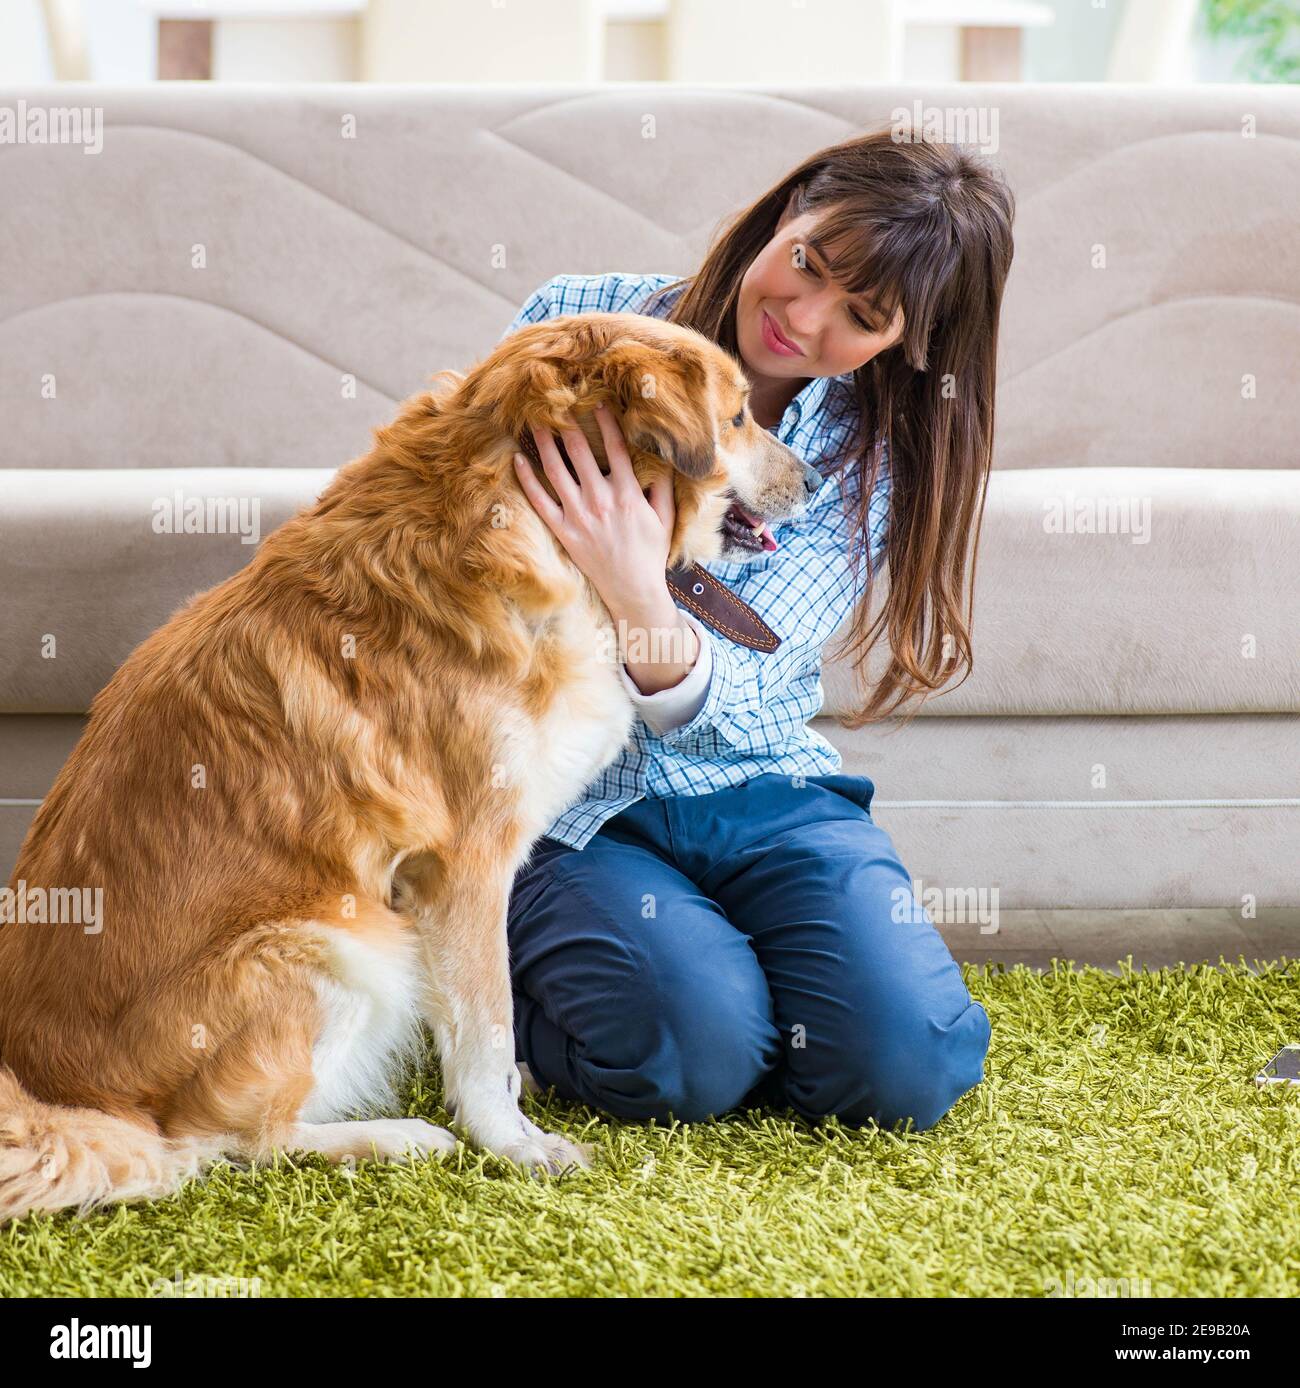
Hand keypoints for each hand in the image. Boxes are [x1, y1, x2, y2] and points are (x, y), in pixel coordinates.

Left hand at [512, 402, 674, 616]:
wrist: (632, 589)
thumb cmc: (650, 552)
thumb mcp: (665, 517)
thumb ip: (662, 486)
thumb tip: (661, 457)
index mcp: (628, 494)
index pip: (615, 449)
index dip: (606, 423)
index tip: (597, 402)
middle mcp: (601, 500)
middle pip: (580, 453)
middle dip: (568, 426)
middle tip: (557, 405)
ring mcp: (579, 516)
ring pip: (556, 471)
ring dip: (545, 445)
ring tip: (536, 424)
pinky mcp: (564, 531)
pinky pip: (540, 502)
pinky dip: (527, 480)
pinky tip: (518, 461)